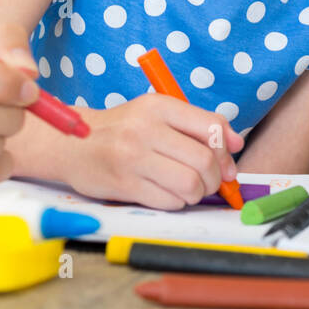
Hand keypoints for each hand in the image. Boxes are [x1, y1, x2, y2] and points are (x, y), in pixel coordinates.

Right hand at [58, 94, 244, 209]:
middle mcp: (146, 129)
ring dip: (197, 193)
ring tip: (187, 189)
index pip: (210, 127)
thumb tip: (237, 144)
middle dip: (214, 178)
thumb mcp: (156, 114)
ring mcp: (134, 158)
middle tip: (207, 182)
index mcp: (158, 106)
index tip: (226, 164)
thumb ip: (196, 125)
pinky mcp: (124, 185)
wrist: (71, 144)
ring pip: (190, 185)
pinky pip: (169, 201)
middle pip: (204, 161)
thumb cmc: (122, 129)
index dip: (226, 150)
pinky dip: (177, 202)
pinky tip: (167, 193)